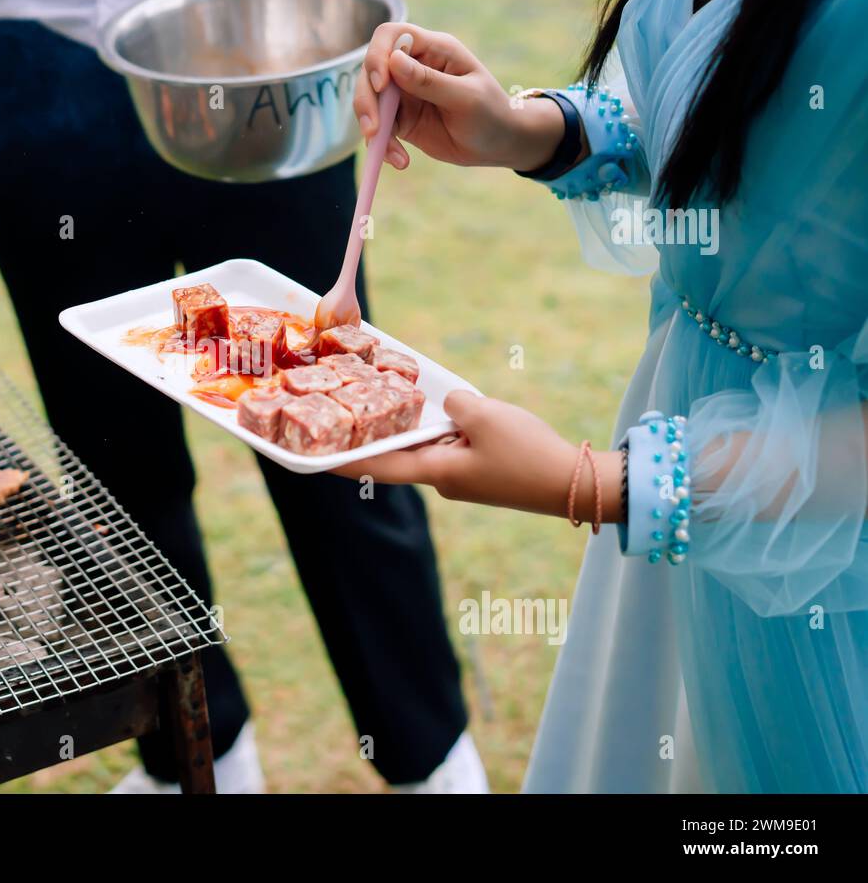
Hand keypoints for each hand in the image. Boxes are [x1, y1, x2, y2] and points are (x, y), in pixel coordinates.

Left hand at [333, 390, 622, 522]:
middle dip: (377, 433)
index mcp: (436, 473)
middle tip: (350, 410)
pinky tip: (450, 408)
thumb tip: (445, 404)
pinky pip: (451, 447)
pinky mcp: (480, 472)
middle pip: (399, 453)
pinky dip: (443, 429)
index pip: (377, 467)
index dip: (341, 462)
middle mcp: (442, 480)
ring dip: (415, 427)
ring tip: (397, 399)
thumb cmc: (527, 453)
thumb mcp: (485, 415)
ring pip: (428, 447)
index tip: (309, 459)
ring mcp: (462, 478)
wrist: (574, 484)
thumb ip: (453, 403)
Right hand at [352, 23, 565, 171]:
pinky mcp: (401, 120)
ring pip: (371, 102)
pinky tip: (400, 161)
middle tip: (373, 130)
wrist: (498, 144)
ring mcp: (405, 94)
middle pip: (372, 72)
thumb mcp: (465, 97)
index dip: (377, 55)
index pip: (391, 36)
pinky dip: (384, 146)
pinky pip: (380, 129)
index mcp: (433, 49)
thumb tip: (394, 61)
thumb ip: (429, 81)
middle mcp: (413, 67)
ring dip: (372, 127)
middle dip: (367, 100)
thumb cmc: (491, 113)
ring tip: (391, 154)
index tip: (381, 85)